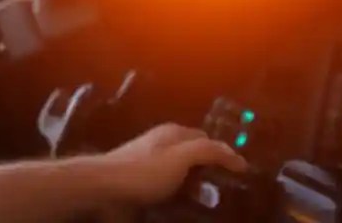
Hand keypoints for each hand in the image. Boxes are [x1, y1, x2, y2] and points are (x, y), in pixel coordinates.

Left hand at [96, 123, 248, 206]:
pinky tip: (181, 208)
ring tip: (205, 205)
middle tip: (223, 193)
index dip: (224, 156)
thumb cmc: (145, 171)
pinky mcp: (140, 181)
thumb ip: (209, 152)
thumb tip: (237, 156)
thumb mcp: (183, 157)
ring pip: (180, 174)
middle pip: (194, 156)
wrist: (102, 187)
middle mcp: (163, 144)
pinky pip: (167, 188)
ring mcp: (150, 162)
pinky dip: (178, 196)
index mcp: (174, 133)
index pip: (208, 141)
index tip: (239, 176)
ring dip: (193, 187)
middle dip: (209, 172)